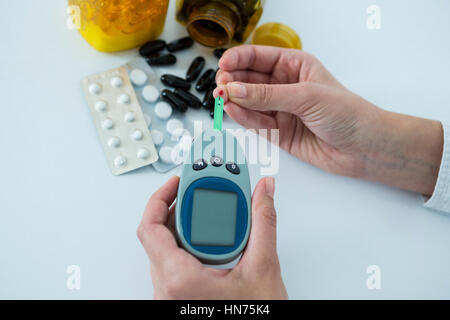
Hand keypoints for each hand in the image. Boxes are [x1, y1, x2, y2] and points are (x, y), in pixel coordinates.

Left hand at [137, 176, 287, 299]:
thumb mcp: (264, 268)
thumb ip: (264, 222)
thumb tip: (264, 192)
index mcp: (179, 280)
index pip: (150, 229)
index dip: (159, 199)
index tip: (176, 182)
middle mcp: (167, 290)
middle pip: (156, 236)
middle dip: (175, 208)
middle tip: (194, 191)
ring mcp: (170, 296)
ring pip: (163, 251)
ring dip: (181, 226)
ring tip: (203, 211)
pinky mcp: (178, 298)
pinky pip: (171, 264)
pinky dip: (186, 244)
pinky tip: (206, 238)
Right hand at [214, 45, 442, 195]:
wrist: (363, 148)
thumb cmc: (349, 114)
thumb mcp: (307, 96)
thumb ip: (269, 95)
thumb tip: (237, 89)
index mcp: (296, 66)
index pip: (260, 58)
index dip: (239, 59)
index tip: (224, 65)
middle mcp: (286, 87)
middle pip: (250, 79)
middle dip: (233, 81)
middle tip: (221, 86)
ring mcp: (281, 109)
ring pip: (249, 101)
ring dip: (234, 100)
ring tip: (222, 98)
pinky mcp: (278, 131)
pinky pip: (255, 122)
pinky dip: (243, 117)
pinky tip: (233, 110)